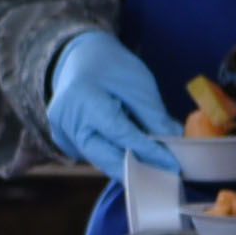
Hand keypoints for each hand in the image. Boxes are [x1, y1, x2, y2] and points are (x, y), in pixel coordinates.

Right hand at [44, 31, 176, 172]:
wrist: (79, 59)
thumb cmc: (109, 67)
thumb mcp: (137, 83)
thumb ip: (153, 114)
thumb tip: (173, 139)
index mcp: (83, 98)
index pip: (119, 133)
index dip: (147, 151)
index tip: (171, 164)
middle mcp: (66, 120)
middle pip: (104, 156)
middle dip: (136, 168)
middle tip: (164, 174)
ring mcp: (62, 133)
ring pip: (99, 159)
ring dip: (126, 164)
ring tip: (153, 164)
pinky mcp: (64, 141)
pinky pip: (93, 155)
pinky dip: (114, 156)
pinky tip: (131, 153)